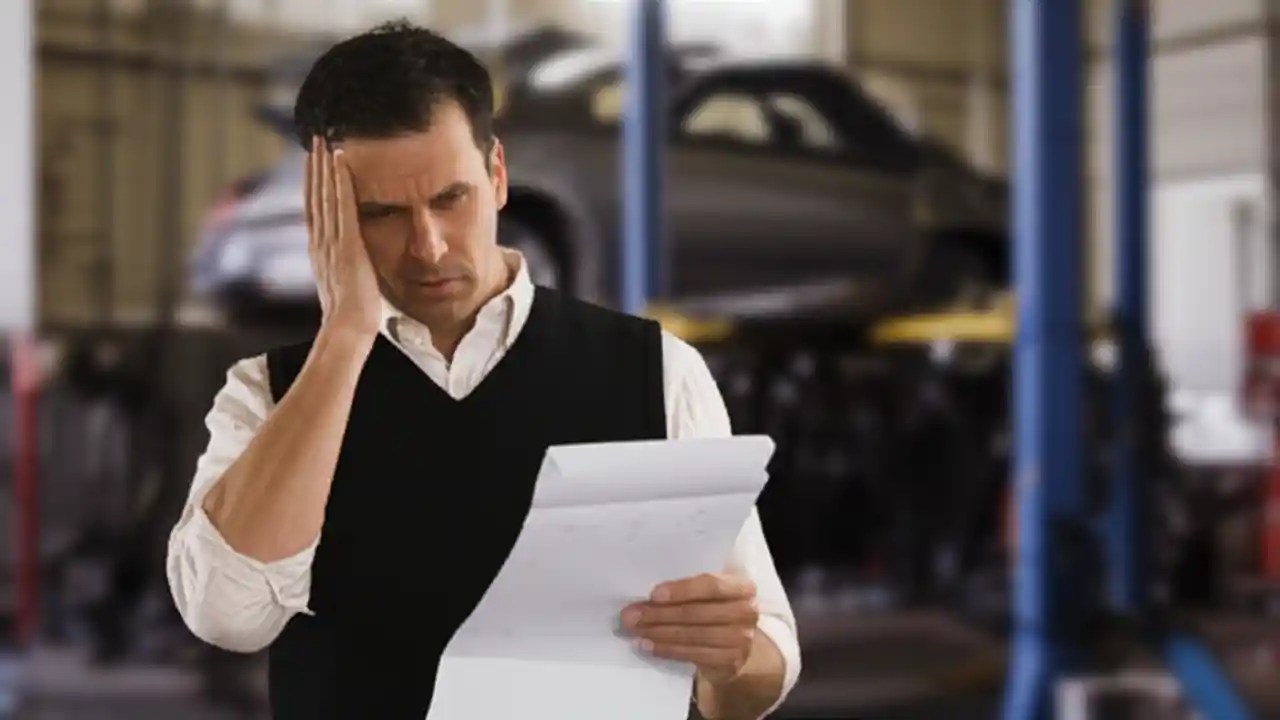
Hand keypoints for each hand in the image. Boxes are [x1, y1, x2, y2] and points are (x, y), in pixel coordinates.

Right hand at [305, 136, 381, 338]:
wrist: (348, 327)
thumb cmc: (351, 314)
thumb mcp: (343, 284)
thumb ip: (341, 268)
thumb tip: (346, 262)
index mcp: (318, 251)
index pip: (313, 209)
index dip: (311, 184)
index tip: (312, 162)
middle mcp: (320, 241)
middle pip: (314, 194)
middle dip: (314, 166)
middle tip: (314, 139)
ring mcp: (331, 240)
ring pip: (325, 194)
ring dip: (324, 165)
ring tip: (323, 140)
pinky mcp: (346, 242)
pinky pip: (342, 204)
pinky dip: (339, 181)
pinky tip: (340, 160)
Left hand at [621, 572, 758, 685]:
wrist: (739, 643)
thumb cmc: (717, 608)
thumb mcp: (711, 593)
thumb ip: (689, 589)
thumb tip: (646, 596)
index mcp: (742, 587)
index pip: (711, 585)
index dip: (681, 590)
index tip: (653, 594)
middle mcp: (747, 612)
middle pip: (697, 612)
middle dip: (659, 614)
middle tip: (631, 616)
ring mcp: (741, 639)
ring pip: (693, 635)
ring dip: (659, 633)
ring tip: (636, 631)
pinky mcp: (731, 662)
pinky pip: (693, 654)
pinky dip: (668, 650)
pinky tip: (649, 646)